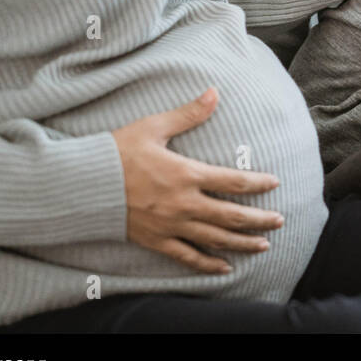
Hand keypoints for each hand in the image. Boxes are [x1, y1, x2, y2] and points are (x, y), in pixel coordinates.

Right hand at [111, 87, 285, 274]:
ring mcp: (171, 225)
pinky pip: (187, 257)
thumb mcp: (154, 127)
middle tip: (279, 221)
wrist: (81, 185)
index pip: (234, 181)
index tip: (275, 183)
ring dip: (242, 243)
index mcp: (187, 174)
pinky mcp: (156, 241)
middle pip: (232, 215)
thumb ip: (188, 113)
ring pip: (215, 239)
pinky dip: (207, 264)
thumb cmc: (117, 152)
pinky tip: (224, 268)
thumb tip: (214, 92)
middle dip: (259, 219)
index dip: (258, 183)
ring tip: (263, 245)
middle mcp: (184, 203)